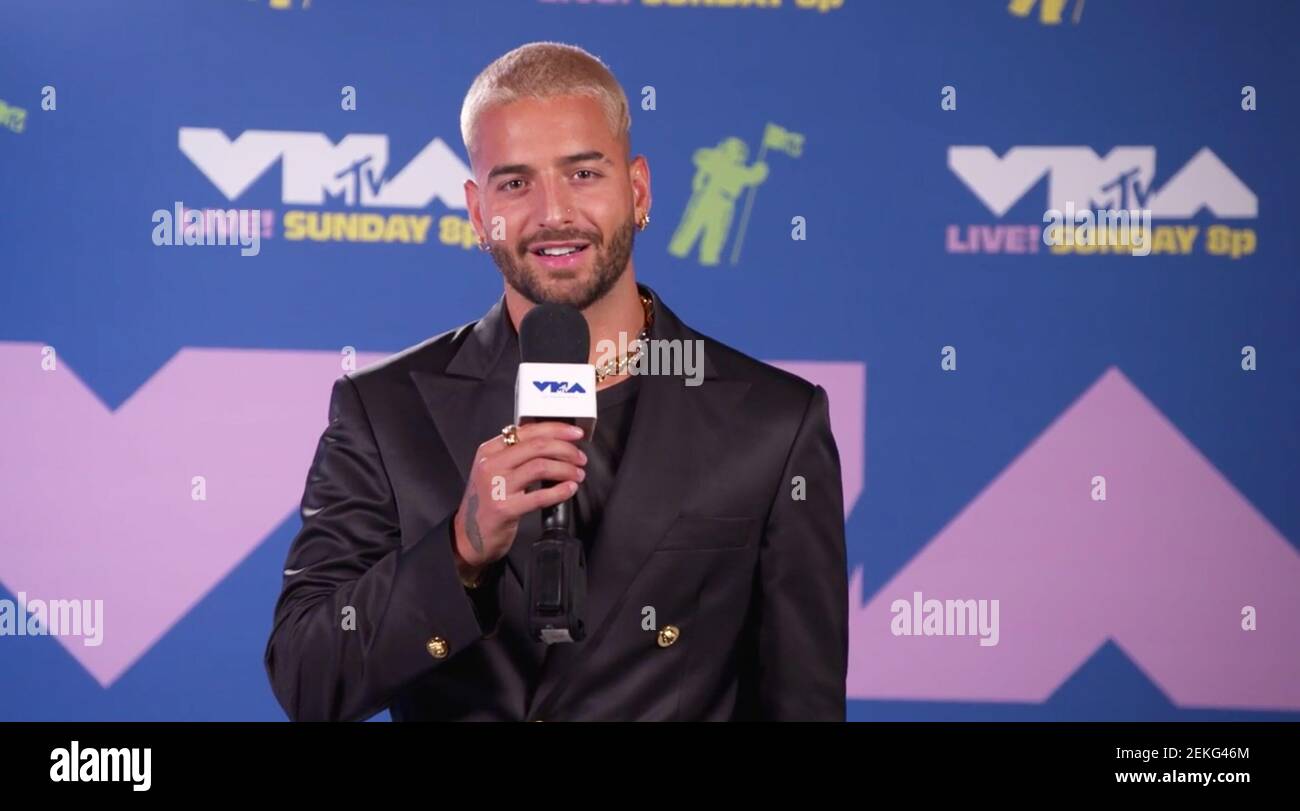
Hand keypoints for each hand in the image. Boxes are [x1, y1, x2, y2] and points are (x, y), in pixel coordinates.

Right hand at [451, 422, 587, 578]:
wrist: (467, 537)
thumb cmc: (485, 503)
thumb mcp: (493, 471)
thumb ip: (516, 455)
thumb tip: (551, 443)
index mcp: (489, 451)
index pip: (527, 430)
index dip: (557, 429)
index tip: (575, 434)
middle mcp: (491, 464)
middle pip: (537, 446)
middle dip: (566, 449)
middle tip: (580, 457)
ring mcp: (496, 486)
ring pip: (540, 466)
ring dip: (566, 469)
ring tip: (577, 474)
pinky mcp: (504, 508)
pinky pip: (540, 496)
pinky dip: (560, 491)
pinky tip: (570, 489)